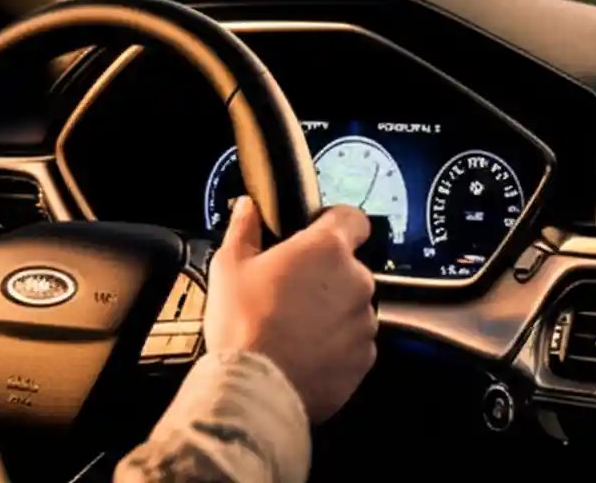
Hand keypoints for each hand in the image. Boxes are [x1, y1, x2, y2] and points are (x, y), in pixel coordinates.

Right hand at [204, 197, 376, 422]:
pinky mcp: (365, 357)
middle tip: (290, 292)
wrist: (255, 389)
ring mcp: (364, 321)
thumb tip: (248, 207)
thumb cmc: (242, 324)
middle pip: (348, 267)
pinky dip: (336, 344)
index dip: (335, 223)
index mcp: (327, 249)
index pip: (352, 219)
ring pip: (352, 305)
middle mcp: (356, 281)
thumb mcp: (230, 267)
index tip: (316, 235)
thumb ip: (244, 229)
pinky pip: (354, 341)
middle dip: (325, 276)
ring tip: (295, 328)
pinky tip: (305, 352)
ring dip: (332, 311)